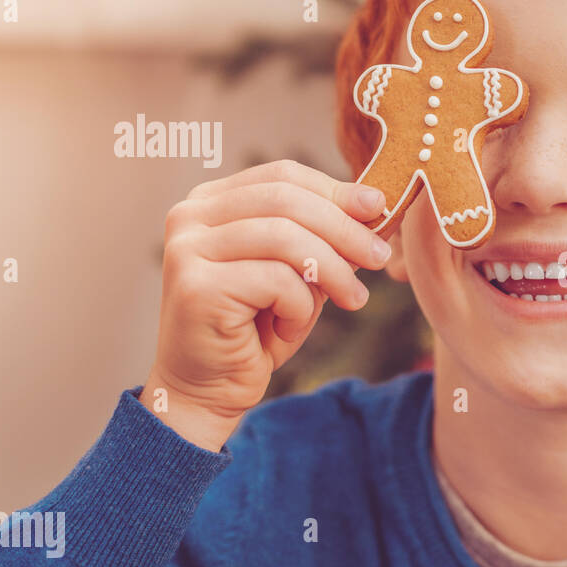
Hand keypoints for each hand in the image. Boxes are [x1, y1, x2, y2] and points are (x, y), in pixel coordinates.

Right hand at [143, 160, 391, 450]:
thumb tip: (375, 205)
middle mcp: (190, 217)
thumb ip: (323, 239)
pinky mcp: (197, 286)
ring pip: (285, 237)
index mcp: (211, 202)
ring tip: (355, 299)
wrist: (207, 391)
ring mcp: (187, 249)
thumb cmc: (255, 331)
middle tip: (379, 257)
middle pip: (287, 200)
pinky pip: (276, 280)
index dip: (335, 189)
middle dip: (344, 228)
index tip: (378, 205)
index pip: (283, 175)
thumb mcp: (297, 275)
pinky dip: (300, 307)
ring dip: (332, 270)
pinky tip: (291, 328)